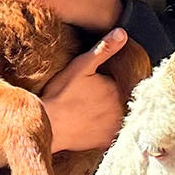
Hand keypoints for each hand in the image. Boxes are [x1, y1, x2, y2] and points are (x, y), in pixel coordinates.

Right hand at [40, 28, 132, 153]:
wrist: (47, 124)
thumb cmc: (61, 94)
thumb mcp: (81, 66)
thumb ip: (104, 49)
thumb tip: (122, 33)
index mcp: (118, 90)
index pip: (126, 82)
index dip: (116, 80)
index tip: (103, 82)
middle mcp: (121, 110)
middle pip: (125, 101)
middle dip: (116, 97)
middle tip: (96, 96)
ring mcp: (114, 128)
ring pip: (121, 117)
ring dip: (114, 113)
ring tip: (96, 109)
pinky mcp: (106, 142)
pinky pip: (114, 134)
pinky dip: (108, 129)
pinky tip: (95, 124)